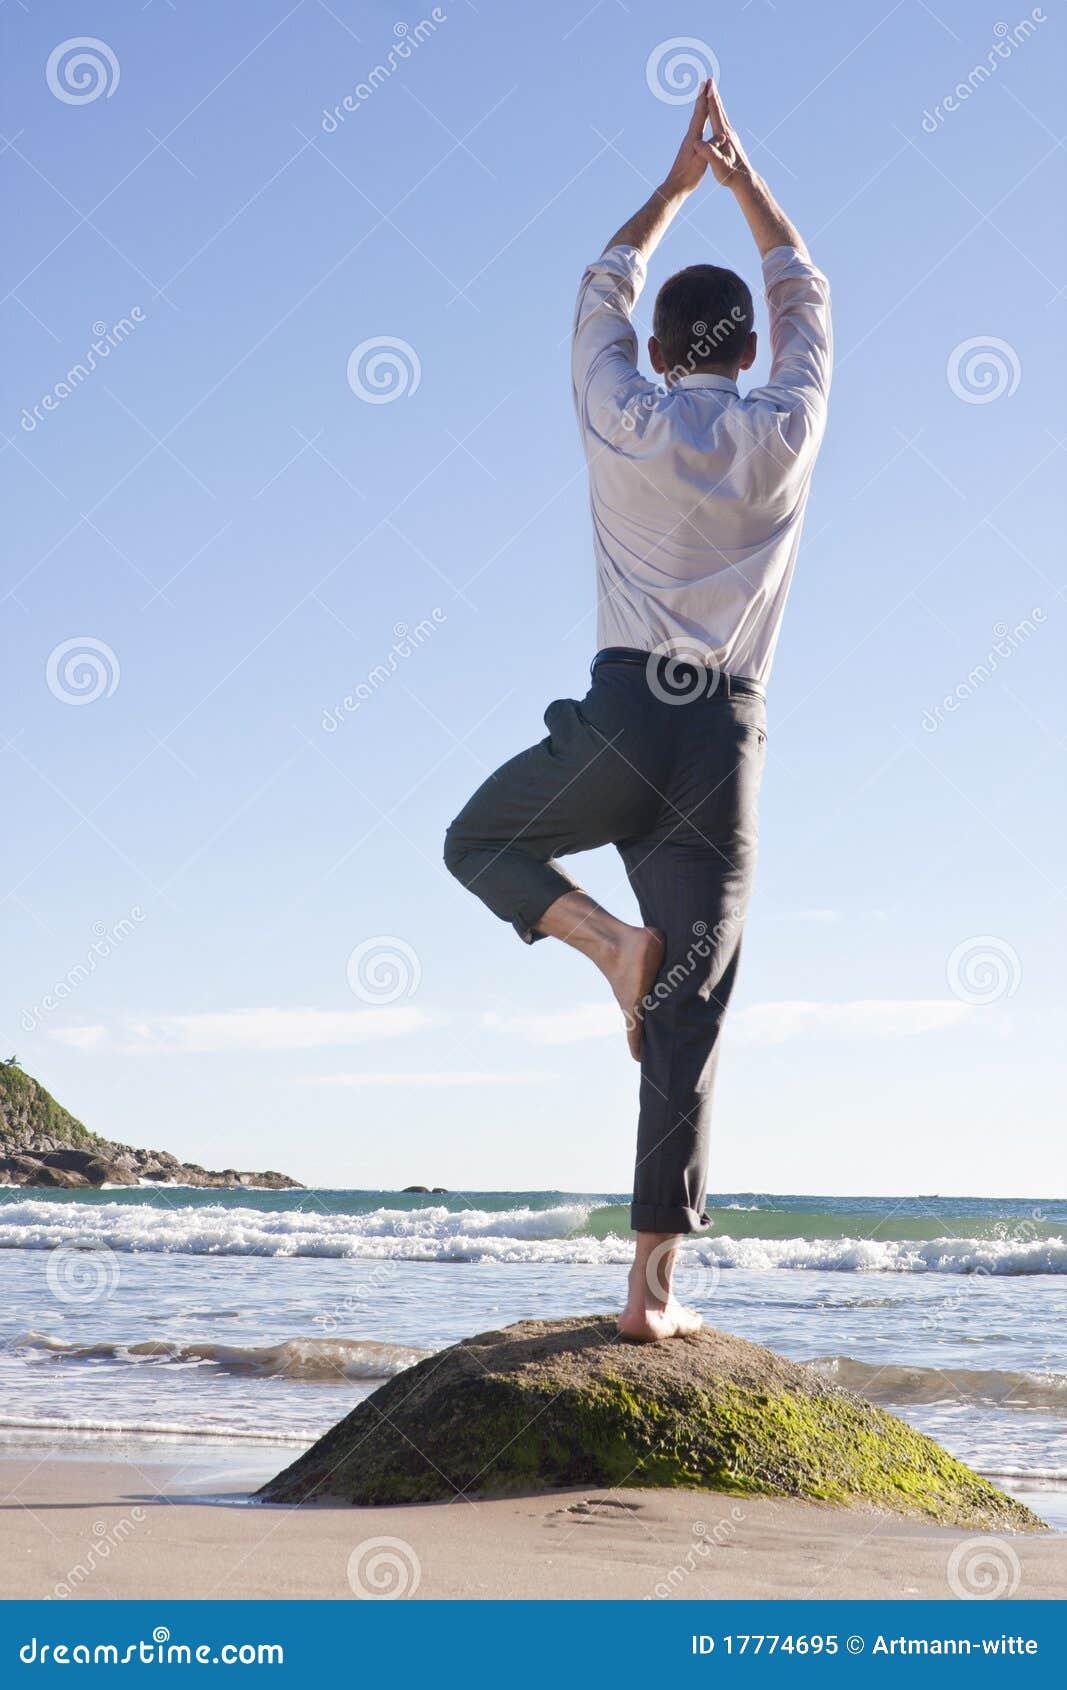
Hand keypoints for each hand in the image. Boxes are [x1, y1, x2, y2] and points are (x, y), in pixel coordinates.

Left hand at [660, 81, 712, 197]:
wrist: (675, 187)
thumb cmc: (688, 177)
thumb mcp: (702, 163)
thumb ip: (710, 149)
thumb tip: (720, 136)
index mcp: (693, 138)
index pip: (700, 114)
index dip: (704, 99)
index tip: (707, 84)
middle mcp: (690, 136)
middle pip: (698, 112)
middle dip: (703, 96)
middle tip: (706, 81)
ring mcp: (689, 141)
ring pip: (697, 118)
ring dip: (702, 105)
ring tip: (705, 95)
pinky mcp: (690, 147)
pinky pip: (698, 127)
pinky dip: (701, 118)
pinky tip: (702, 118)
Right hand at [696, 80, 753, 188]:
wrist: (745, 181)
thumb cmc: (730, 175)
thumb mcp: (718, 166)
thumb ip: (709, 154)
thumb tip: (698, 144)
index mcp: (724, 135)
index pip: (716, 114)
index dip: (711, 99)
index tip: (708, 85)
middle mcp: (728, 132)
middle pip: (720, 110)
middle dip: (714, 95)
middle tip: (710, 81)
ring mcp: (731, 136)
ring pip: (722, 115)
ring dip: (716, 103)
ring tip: (713, 93)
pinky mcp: (731, 141)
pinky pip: (723, 122)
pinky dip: (719, 114)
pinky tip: (718, 114)